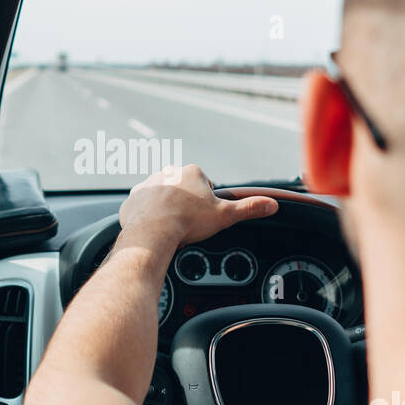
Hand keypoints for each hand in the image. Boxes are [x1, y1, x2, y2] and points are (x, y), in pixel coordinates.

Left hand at [117, 164, 278, 253]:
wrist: (153, 232)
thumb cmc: (188, 221)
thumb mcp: (224, 215)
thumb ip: (248, 208)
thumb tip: (272, 204)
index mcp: (191, 172)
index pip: (203, 185)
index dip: (206, 203)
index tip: (203, 216)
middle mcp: (167, 173)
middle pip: (182, 190)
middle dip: (185, 205)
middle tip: (188, 225)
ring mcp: (147, 185)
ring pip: (161, 198)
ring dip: (166, 210)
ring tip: (171, 229)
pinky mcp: (132, 200)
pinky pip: (141, 208)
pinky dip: (147, 218)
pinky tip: (153, 229)